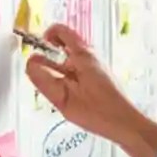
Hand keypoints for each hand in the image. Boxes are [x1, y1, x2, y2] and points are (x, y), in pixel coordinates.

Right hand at [26, 24, 134, 143]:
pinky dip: (66, 80)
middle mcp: (91, 57)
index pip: (61, 30)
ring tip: (58, 93)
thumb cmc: (99, 112)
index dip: (45, 36)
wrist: (126, 125)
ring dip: (57, 72)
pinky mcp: (98, 79)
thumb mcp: (64, 97)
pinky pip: (76, 72)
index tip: (37, 51)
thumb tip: (29, 63)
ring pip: (68, 61)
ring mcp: (95, 67)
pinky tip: (68, 98)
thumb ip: (43, 79)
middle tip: (43, 79)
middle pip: (63, 46)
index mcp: (83, 55)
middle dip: (48, 60)